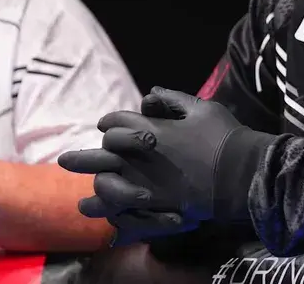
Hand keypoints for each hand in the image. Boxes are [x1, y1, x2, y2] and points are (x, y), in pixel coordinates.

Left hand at [58, 88, 244, 240]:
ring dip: (89, 186)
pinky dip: (102, 209)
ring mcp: (143, 182)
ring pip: (103, 183)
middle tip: (65, 160)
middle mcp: (139, 156)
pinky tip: (92, 210)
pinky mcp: (151, 204)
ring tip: (80, 196)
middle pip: (101, 152)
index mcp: (150, 129)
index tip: (105, 126)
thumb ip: (173, 99)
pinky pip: (116, 208)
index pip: (117, 122)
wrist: (238, 173)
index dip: (109, 122)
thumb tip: (150, 92)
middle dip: (81, 156)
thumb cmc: (223, 137)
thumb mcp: (202, 108)